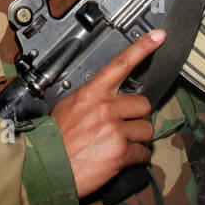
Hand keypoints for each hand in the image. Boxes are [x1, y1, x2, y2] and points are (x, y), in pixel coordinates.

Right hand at [53, 29, 162, 199]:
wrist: (45, 167)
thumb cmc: (53, 140)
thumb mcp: (67, 107)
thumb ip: (90, 99)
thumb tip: (103, 99)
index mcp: (92, 93)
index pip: (121, 64)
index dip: (142, 48)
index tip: (158, 36)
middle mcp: (106, 108)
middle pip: (143, 104)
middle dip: (138, 117)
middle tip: (127, 125)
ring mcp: (115, 130)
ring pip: (147, 130)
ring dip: (140, 138)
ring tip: (124, 144)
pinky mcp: (121, 152)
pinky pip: (144, 153)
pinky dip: (139, 158)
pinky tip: (126, 159)